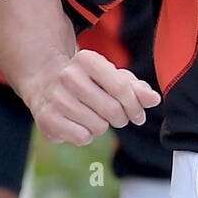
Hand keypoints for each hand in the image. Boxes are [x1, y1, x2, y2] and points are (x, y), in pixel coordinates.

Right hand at [25, 49, 159, 145]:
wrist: (44, 84)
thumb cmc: (88, 81)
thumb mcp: (112, 77)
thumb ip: (136, 88)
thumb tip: (153, 99)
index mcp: (87, 60)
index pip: (121, 88)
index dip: (135, 106)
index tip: (138, 116)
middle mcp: (68, 76)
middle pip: (112, 110)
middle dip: (120, 118)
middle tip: (114, 116)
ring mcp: (55, 98)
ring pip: (98, 127)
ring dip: (101, 126)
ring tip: (91, 115)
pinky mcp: (46, 119)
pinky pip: (82, 138)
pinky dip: (85, 136)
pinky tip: (78, 124)